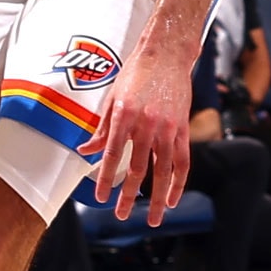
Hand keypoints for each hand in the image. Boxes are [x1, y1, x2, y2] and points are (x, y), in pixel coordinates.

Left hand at [81, 35, 193, 223]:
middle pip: (138, 169)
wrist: (167, 53)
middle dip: (129, 195)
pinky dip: (178, 182)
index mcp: (125, 115)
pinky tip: (172, 198)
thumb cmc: (137, 72)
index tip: (102, 197)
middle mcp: (147, 124)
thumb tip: (87, 149)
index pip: (113, 155)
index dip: (107, 179)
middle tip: (122, 214)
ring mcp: (168, 128)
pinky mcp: (183, 129)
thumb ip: (102, 128)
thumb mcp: (112, 97)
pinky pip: (183, 161)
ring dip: (157, 198)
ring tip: (153, 217)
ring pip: (163, 171)